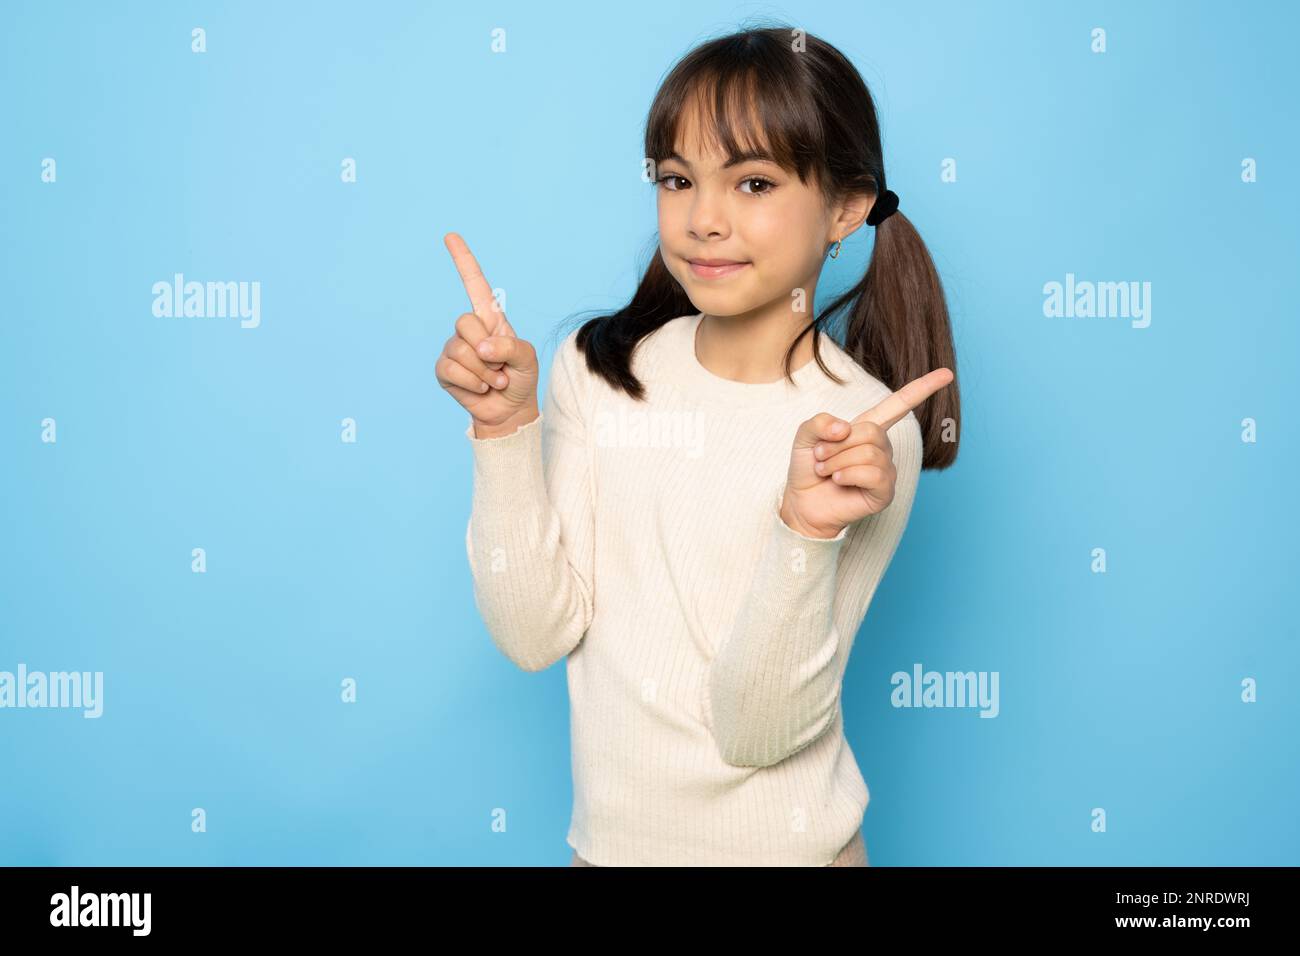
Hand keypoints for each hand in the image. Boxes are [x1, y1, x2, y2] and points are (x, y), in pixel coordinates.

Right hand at [439, 232, 539, 436]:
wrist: (509, 410)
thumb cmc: (520, 378)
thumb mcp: (527, 359)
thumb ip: (510, 347)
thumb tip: (479, 347)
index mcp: (490, 319)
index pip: (475, 285)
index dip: (463, 260)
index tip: (450, 235)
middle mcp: (469, 330)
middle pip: (465, 322)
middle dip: (487, 350)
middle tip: (500, 366)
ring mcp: (453, 349)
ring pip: (461, 350)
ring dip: (484, 372)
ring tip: (494, 380)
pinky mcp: (444, 370)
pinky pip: (452, 370)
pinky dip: (473, 383)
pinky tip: (480, 388)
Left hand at [780, 368, 954, 538]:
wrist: (802, 503)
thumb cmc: (808, 468)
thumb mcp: (806, 436)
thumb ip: (820, 422)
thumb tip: (846, 428)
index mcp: (870, 428)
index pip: (900, 405)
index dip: (923, 389)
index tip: (947, 374)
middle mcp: (883, 447)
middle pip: (871, 432)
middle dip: (837, 444)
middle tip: (820, 456)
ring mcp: (886, 471)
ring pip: (869, 454)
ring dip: (837, 461)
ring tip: (826, 470)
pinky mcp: (885, 492)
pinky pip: (873, 474)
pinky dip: (848, 475)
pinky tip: (838, 481)